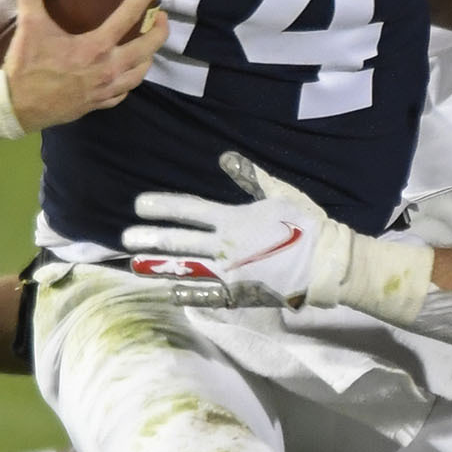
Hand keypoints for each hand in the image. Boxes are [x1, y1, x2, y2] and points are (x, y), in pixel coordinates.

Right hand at [1, 0, 165, 131]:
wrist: (16, 106)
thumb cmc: (26, 66)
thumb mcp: (29, 26)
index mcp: (95, 47)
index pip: (128, 15)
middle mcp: (108, 68)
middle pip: (148, 48)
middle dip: (160, 31)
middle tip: (160, 18)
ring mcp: (105, 89)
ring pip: (140, 73)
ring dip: (148, 56)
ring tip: (148, 45)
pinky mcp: (98, 104)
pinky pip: (124, 92)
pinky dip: (130, 80)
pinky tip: (127, 74)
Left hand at [126, 152, 356, 308]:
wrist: (326, 262)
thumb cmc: (306, 224)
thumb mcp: (279, 192)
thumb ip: (249, 176)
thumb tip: (226, 156)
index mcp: (233, 218)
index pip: (189, 210)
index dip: (162, 207)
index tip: (140, 205)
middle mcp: (225, 245)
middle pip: (180, 241)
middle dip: (150, 238)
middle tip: (125, 237)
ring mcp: (230, 271)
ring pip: (186, 268)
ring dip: (159, 266)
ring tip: (135, 264)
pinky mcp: (239, 293)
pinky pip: (207, 294)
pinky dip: (188, 292)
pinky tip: (170, 291)